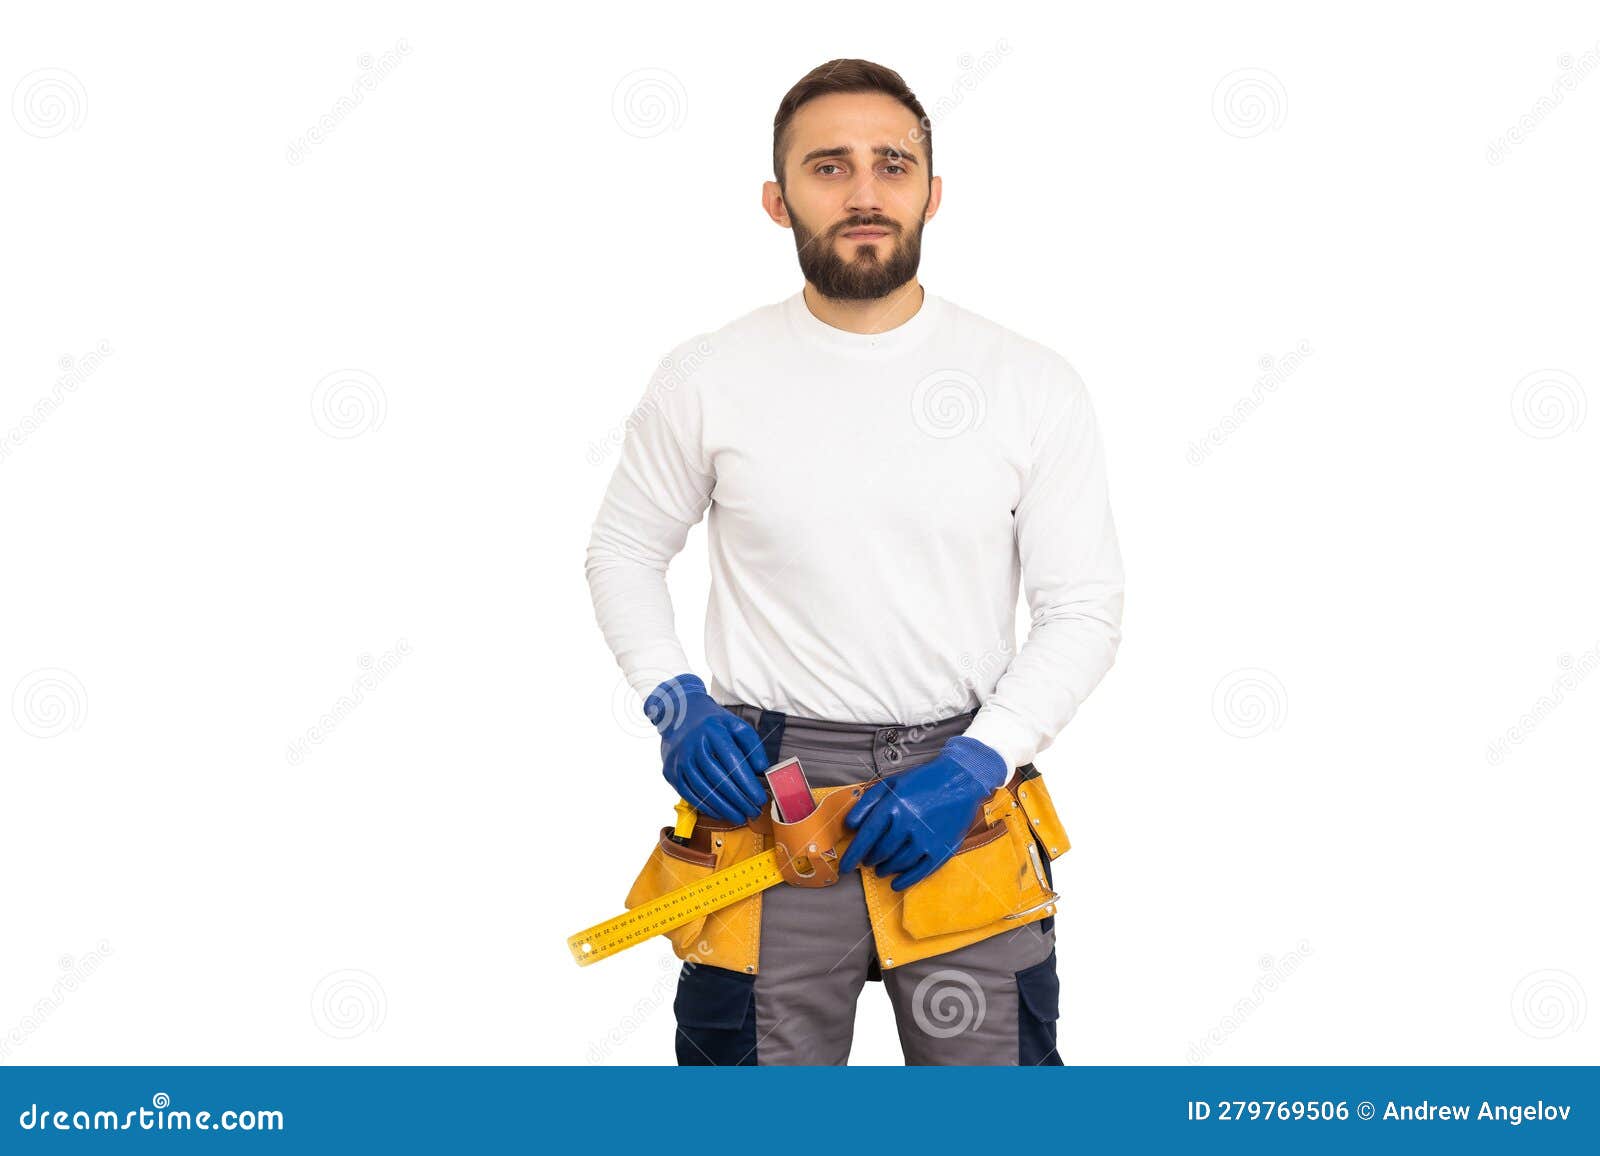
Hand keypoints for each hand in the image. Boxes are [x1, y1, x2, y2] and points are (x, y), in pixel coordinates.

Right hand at [644, 674, 769, 823]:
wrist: (678, 715)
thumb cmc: (712, 724)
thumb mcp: (735, 725)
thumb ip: (752, 745)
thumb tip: (761, 769)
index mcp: (713, 732)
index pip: (733, 762)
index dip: (748, 784)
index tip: (760, 798)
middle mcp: (693, 746)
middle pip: (719, 779)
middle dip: (739, 800)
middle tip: (753, 812)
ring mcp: (679, 760)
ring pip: (704, 790)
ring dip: (724, 807)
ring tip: (740, 816)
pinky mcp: (670, 772)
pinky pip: (689, 794)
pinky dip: (706, 806)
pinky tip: (720, 812)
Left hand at [838, 736, 1007, 889]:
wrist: (960, 780)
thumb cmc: (923, 781)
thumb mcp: (892, 784)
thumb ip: (868, 803)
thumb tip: (850, 825)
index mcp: (894, 806)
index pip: (866, 837)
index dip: (852, 855)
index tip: (844, 868)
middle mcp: (908, 824)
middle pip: (880, 852)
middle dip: (869, 859)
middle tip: (867, 860)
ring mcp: (926, 839)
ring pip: (897, 863)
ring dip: (884, 869)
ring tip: (880, 868)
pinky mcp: (941, 849)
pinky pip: (919, 872)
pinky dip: (904, 880)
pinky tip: (895, 883)